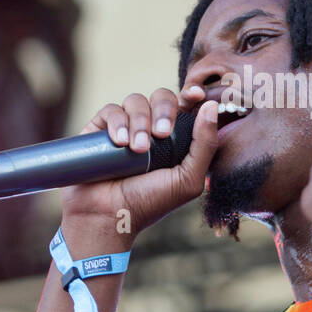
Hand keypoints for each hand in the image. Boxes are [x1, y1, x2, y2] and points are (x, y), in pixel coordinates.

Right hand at [61, 83, 218, 241]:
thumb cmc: (150, 203)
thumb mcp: (188, 179)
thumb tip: (211, 106)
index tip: (196, 94)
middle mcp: (150, 129)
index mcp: (175, 138)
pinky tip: (119, 143)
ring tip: (137, 150)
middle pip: (162, 97)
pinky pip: (111, 110)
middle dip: (164, 110)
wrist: (108, 217)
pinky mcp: (100, 129)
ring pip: (136, 100)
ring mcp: (125, 127)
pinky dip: (117, 122)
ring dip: (139, 122)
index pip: (185, 106)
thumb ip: (205, 145)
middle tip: (161, 135)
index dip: (191, 95)